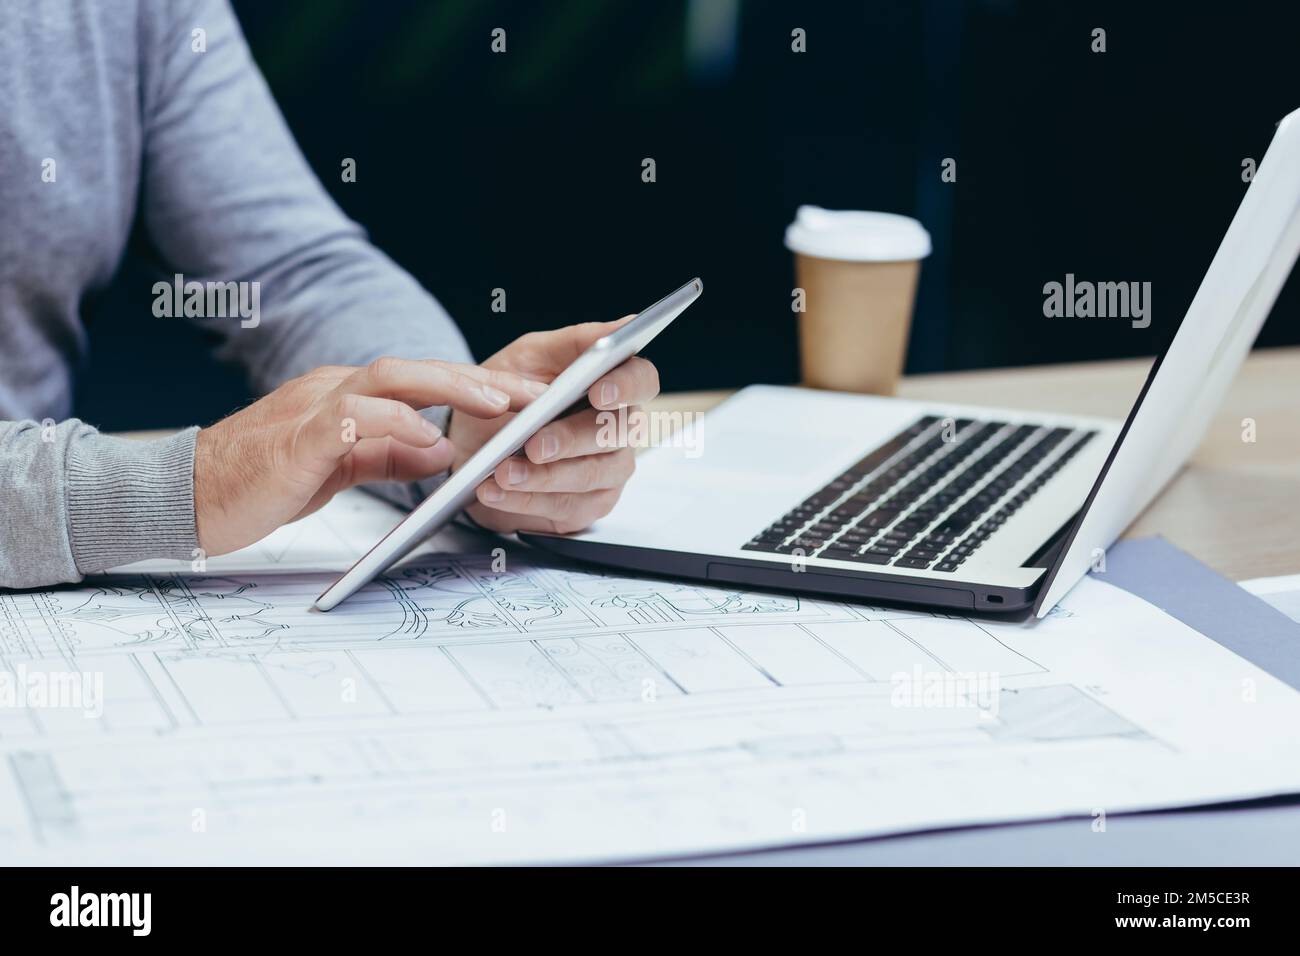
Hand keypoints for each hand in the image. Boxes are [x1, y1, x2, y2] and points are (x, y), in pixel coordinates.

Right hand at [193, 358, 544, 555]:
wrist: (188, 496)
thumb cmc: (263, 480)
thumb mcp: (342, 468)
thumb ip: (389, 455)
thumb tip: (442, 450)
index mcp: (348, 396)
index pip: (424, 381)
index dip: (480, 385)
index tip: (530, 398)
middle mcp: (335, 389)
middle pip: (418, 368)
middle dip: (482, 378)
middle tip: (537, 393)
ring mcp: (314, 408)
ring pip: (391, 379)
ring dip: (451, 388)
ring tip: (500, 404)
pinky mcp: (296, 439)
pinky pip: (352, 420)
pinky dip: (396, 425)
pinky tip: (431, 439)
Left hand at [448, 318, 660, 533]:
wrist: (471, 445)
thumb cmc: (505, 395)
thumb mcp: (529, 357)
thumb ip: (576, 343)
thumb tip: (625, 324)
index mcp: (613, 384)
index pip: (643, 380)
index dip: (627, 386)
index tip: (599, 391)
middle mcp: (620, 429)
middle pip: (617, 434)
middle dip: (572, 439)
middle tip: (534, 444)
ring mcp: (608, 470)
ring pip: (591, 476)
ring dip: (543, 476)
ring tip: (502, 473)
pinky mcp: (587, 506)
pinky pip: (567, 508)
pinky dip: (527, 501)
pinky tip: (496, 491)